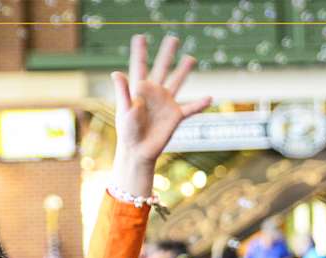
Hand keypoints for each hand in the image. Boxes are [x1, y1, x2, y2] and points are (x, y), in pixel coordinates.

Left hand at [110, 35, 211, 191]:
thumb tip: (116, 72)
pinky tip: (210, 98)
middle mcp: (154, 93)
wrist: (138, 151)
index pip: (140, 66)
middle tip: (173, 38)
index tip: (139, 37)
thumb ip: (123, 91)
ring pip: (177, 82)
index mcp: (139, 90)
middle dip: (167, 54)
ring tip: (191, 58)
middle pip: (162, 68)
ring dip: (184, 71)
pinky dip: (200, 104)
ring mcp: (166, 104)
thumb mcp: (124, 109)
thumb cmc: (127, 132)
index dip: (140, 52)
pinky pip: (191, 109)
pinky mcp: (175, 116)